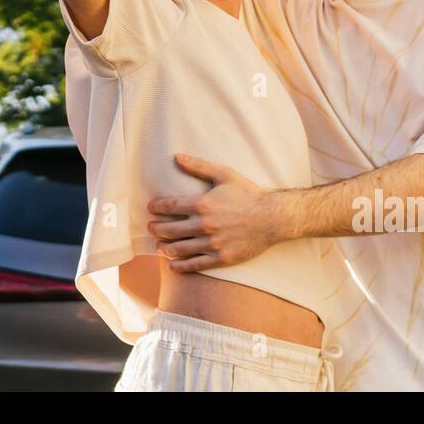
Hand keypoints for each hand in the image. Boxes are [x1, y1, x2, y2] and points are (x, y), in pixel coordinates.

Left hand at [146, 153, 286, 272]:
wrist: (272, 218)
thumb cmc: (248, 194)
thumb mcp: (225, 175)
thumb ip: (199, 166)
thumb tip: (177, 157)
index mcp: (202, 204)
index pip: (169, 206)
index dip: (156, 207)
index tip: (151, 208)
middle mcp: (204, 225)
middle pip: (169, 229)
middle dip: (156, 228)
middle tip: (151, 227)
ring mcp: (212, 243)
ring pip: (178, 249)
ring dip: (164, 247)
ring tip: (160, 245)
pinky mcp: (221, 258)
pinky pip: (195, 265)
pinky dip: (180, 266)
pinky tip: (173, 264)